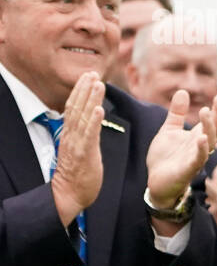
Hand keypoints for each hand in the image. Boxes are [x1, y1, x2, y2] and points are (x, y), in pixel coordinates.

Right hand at [50, 71, 105, 226]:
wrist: (69, 194)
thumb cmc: (78, 174)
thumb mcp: (80, 150)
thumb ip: (84, 135)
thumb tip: (90, 122)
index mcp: (70, 134)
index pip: (73, 108)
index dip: (80, 91)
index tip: (88, 76)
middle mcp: (71, 136)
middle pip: (76, 107)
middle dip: (84, 89)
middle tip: (92, 72)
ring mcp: (77, 144)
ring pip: (82, 117)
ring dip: (90, 99)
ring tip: (97, 83)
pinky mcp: (84, 154)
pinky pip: (89, 135)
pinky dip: (93, 121)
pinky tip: (99, 109)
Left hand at [146, 87, 216, 206]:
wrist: (156, 182)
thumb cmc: (165, 158)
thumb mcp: (169, 130)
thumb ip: (177, 113)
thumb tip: (183, 91)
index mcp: (198, 135)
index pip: (213, 118)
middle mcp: (201, 145)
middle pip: (216, 128)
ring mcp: (196, 157)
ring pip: (209, 141)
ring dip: (209, 126)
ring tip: (205, 111)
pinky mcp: (188, 169)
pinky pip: (198, 159)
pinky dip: (201, 149)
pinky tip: (201, 138)